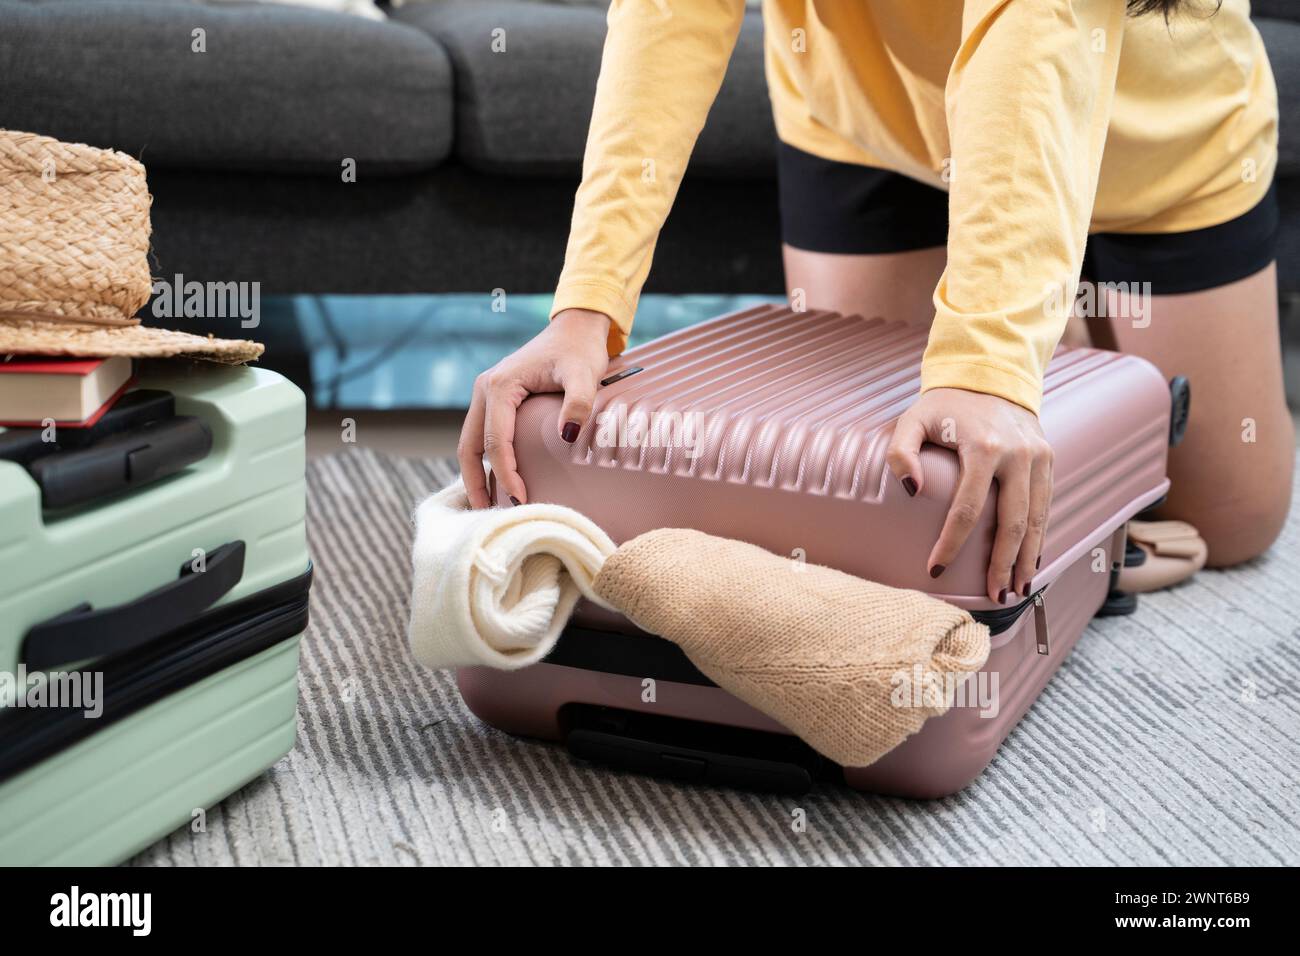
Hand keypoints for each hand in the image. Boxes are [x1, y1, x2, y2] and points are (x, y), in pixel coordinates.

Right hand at [458, 308, 610, 507]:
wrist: (575, 328)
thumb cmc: (580, 350)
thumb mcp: (585, 373)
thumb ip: (579, 403)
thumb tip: (567, 437)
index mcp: (499, 386)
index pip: (496, 442)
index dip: (506, 475)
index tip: (520, 500)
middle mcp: (485, 390)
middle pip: (469, 446)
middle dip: (476, 482)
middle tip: (488, 514)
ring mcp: (487, 394)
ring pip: (470, 442)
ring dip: (476, 474)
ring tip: (487, 506)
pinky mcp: (496, 399)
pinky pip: (483, 435)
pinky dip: (484, 460)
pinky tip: (497, 481)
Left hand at [886, 387, 1052, 603]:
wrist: (989, 375)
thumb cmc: (944, 404)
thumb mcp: (912, 419)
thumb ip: (900, 453)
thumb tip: (909, 489)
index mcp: (984, 447)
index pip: (967, 509)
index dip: (952, 544)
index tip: (936, 569)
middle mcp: (1018, 455)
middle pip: (1013, 522)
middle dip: (1003, 563)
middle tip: (994, 596)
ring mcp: (1039, 457)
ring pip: (1037, 518)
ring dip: (1027, 558)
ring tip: (1017, 590)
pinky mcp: (1048, 459)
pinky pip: (1046, 505)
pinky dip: (1040, 536)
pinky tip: (1031, 561)